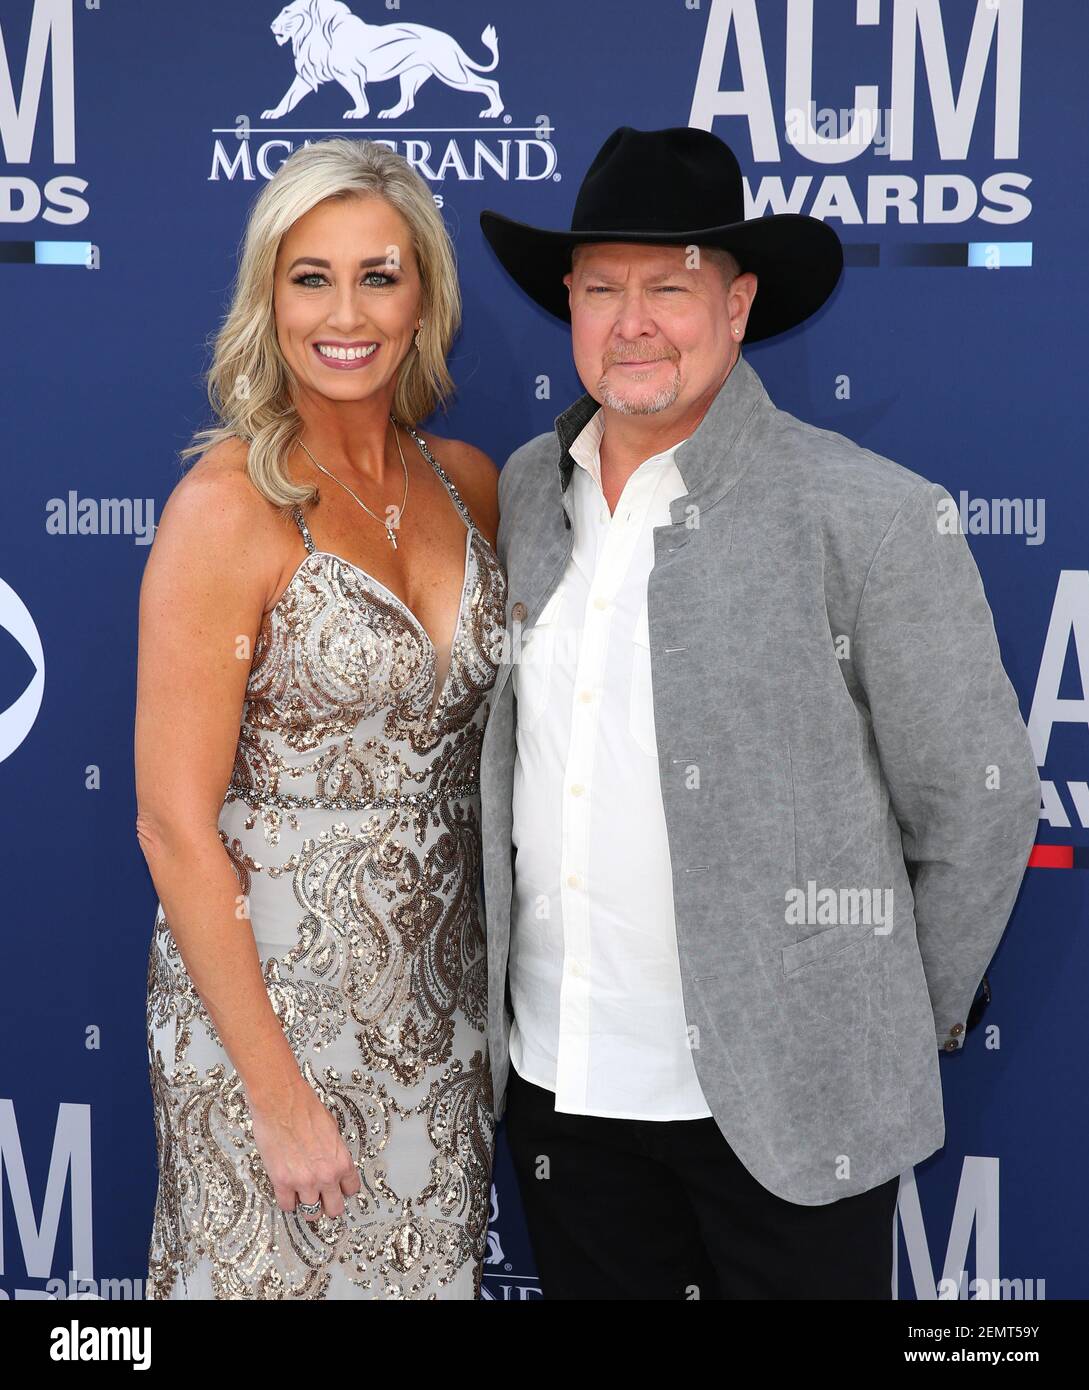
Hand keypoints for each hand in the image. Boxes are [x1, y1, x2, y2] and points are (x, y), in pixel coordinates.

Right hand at [248, 1078, 361, 1221]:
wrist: (280, 1101)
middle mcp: (326, 1175)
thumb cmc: (304, 1108)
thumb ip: (334, 1153)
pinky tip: (287, 1191)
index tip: (338, 1190)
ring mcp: (304, 1181)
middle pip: (334, 1209)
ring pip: (311, 1213)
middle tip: (322, 1200)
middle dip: (329, 1205)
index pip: (351, 1190)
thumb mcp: (332, 1130)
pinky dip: (288, 1201)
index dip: (343, 1190)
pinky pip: (287, 1205)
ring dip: (307, 1204)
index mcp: (341, 1161)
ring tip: (302, 1195)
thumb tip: (332, 1163)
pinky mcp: (282, 1182)